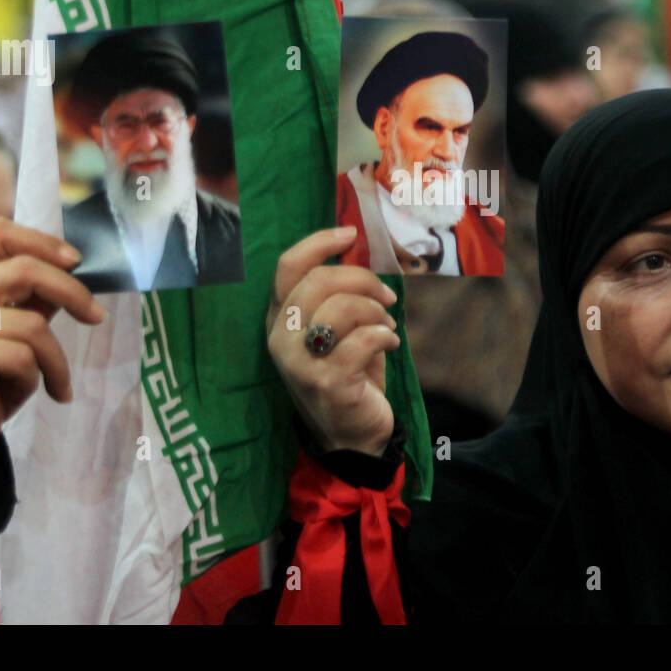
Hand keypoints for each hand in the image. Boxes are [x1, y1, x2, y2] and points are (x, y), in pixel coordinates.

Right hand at [0, 217, 105, 467]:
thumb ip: (36, 298)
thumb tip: (75, 270)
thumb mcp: (15, 328)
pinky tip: (37, 392)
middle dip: (72, 293)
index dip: (41, 240)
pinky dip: (43, 378)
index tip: (76, 261)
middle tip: (96, 317)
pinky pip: (24, 357)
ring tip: (58, 381)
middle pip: (25, 270)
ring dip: (57, 360)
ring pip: (33, 325)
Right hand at [267, 227, 399, 456]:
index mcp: (279, 318)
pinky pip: (363, 339)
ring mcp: (299, 361)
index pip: (288, 266)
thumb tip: (357, 249)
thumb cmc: (348, 374)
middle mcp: (280, 337)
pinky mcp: (325, 381)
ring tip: (385, 327)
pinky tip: (390, 346)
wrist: (352, 436)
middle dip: (363, 280)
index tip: (350, 235)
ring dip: (376, 312)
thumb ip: (339, 295)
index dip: (319, 242)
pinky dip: (385, 337)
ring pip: (344, 308)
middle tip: (385, 297)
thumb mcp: (337, 330)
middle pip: (320, 280)